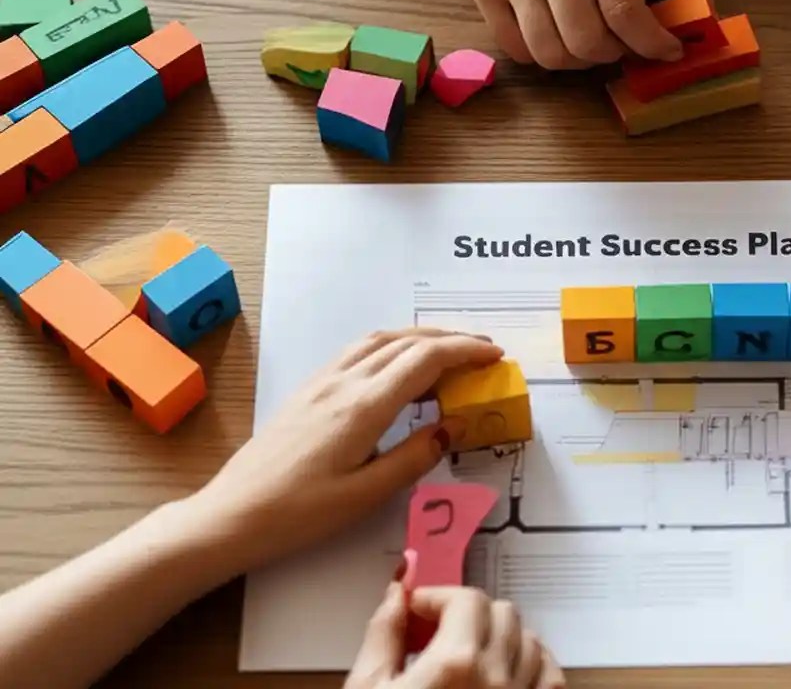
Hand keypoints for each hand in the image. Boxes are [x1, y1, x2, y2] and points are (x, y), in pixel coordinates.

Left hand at [187, 328, 503, 573]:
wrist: (232, 515)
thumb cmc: (298, 514)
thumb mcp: (366, 495)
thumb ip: (415, 456)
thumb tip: (453, 426)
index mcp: (363, 407)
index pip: (425, 360)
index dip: (466, 351)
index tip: (496, 356)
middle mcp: (343, 383)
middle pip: (406, 341)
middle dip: (451, 340)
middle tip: (483, 353)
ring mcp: (322, 382)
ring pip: (381, 340)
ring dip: (421, 339)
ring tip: (449, 356)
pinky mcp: (308, 390)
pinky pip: (359, 352)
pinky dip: (393, 348)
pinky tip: (400, 369)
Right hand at [345, 584, 565, 688]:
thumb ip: (385, 633)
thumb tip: (396, 593)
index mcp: (456, 665)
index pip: (466, 600)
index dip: (437, 598)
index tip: (417, 611)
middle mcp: (498, 681)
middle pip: (502, 614)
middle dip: (467, 614)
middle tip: (436, 632)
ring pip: (530, 642)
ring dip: (500, 638)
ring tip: (467, 655)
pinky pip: (552, 679)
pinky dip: (534, 665)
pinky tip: (507, 671)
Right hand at [468, 0, 709, 68]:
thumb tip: (699, 9)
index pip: (623, 11)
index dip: (652, 41)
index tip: (669, 50)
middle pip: (586, 40)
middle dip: (616, 53)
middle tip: (626, 43)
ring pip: (550, 53)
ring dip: (581, 62)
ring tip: (594, 40)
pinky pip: (517, 50)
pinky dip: (544, 55)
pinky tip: (560, 33)